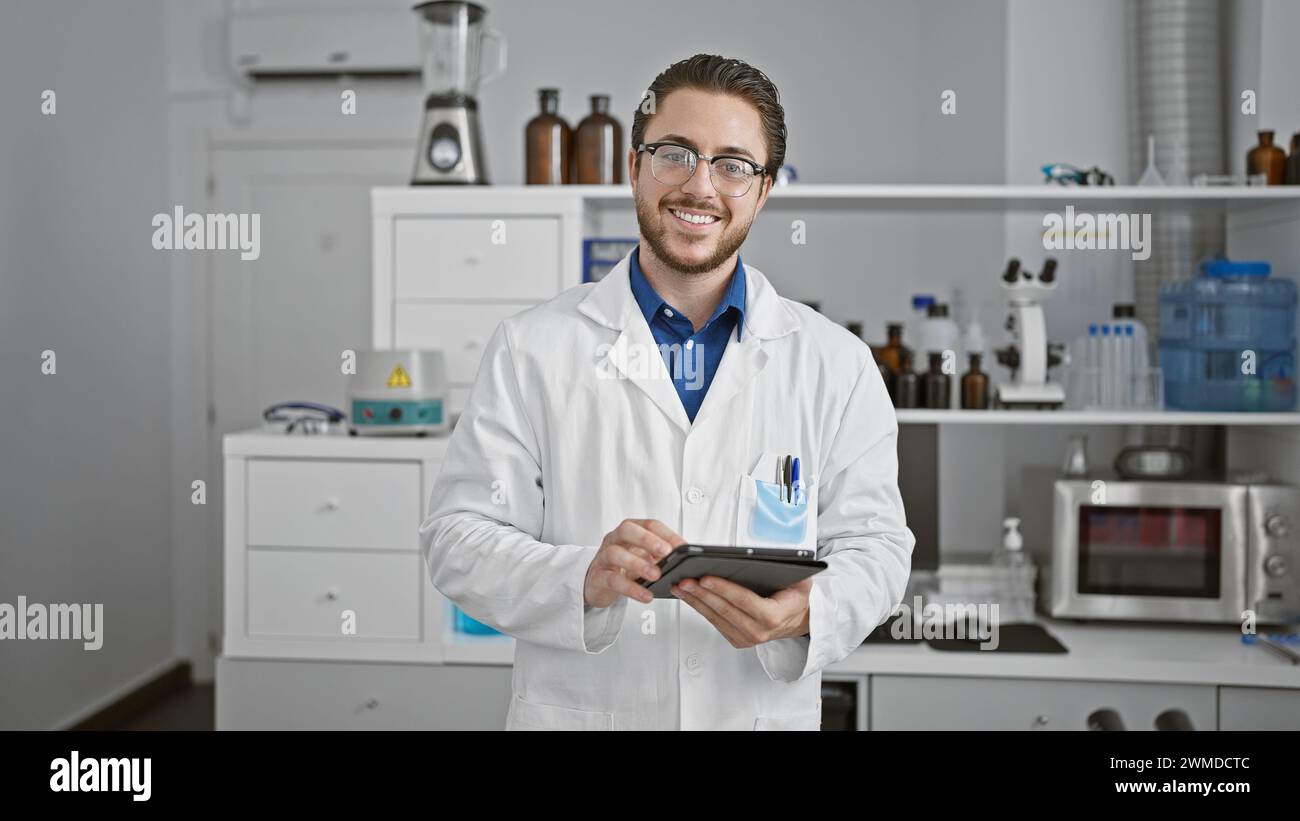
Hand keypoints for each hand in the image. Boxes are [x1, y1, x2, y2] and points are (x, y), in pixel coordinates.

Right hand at [583, 519, 682, 607]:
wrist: (597, 583)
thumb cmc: (623, 567)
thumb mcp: (643, 557)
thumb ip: (660, 556)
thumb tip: (683, 560)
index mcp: (630, 531)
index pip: (649, 525)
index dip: (667, 534)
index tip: (682, 546)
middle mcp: (615, 539)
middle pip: (628, 530)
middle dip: (648, 539)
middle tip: (666, 552)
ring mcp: (603, 556)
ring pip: (616, 553)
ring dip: (638, 564)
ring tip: (656, 575)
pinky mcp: (597, 577)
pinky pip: (612, 580)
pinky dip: (630, 588)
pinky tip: (645, 595)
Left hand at [672, 576, 810, 647]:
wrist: (798, 620)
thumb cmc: (796, 597)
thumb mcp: (800, 580)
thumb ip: (788, 569)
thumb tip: (763, 557)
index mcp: (773, 616)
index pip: (744, 601)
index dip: (723, 589)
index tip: (706, 578)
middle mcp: (758, 631)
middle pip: (724, 609)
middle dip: (702, 593)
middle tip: (685, 579)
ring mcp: (746, 638)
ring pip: (715, 617)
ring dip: (695, 601)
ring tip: (680, 586)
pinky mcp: (736, 640)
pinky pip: (714, 622)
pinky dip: (700, 607)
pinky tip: (689, 596)